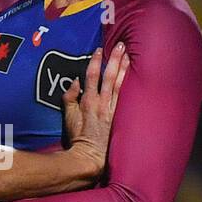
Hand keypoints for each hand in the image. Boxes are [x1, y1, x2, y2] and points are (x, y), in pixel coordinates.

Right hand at [62, 42, 128, 176]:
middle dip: (114, 59)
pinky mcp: (119, 117)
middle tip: (121, 44)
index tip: (99, 49)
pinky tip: (133, 76)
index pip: (92, 76)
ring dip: (124, 68)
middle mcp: (102, 103)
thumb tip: (75, 82)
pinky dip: (128, 85)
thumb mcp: (68, 118)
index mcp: (87, 102)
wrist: (90, 157)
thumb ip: (70, 98)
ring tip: (129, 55)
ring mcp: (112, 110)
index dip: (96, 61)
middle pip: (109, 76)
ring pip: (120, 85)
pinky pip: (125, 97)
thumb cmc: (78, 138)